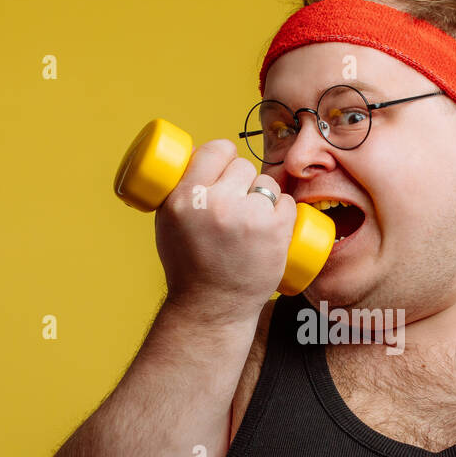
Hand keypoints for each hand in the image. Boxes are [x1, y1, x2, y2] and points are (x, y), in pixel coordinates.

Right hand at [155, 139, 297, 324]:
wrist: (212, 306)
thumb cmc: (189, 265)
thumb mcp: (168, 222)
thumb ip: (182, 189)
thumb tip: (201, 156)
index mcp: (185, 197)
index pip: (216, 150)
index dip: (223, 157)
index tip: (224, 169)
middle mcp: (217, 204)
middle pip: (243, 166)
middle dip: (242, 181)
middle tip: (236, 205)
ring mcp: (248, 217)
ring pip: (267, 184)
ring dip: (263, 197)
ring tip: (251, 222)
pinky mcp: (274, 232)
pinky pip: (287, 203)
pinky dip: (282, 213)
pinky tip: (272, 226)